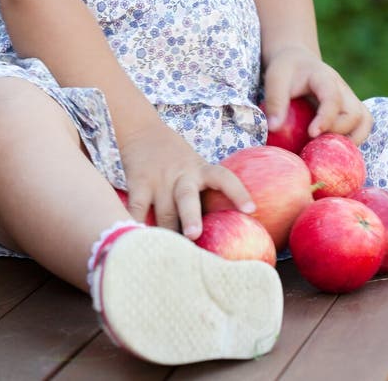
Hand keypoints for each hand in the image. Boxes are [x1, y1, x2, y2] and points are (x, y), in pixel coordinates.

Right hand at [118, 119, 255, 238]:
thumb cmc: (177, 159)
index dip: (238, 192)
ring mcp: (159, 181)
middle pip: (187, 197)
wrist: (143, 131)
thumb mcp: (196, 166)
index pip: (224, 178)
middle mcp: (182, 175)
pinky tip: (137, 240)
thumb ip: (205, 191)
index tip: (251, 210)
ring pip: (163, 210)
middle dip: (191, 217)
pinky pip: (137, 208)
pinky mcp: (138, 184)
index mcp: (201, 170)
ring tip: (168, 255)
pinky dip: (136, 224)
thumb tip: (221, 231)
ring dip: (166, 233)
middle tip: (194, 234)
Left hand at [263, 46, 372, 144]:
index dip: (326, 118)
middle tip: (314, 141)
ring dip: (351, 139)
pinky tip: (333, 148)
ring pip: (364, 122)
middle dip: (338, 132)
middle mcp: (343, 89)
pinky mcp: (350, 110)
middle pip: (355, 114)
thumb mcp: (275, 78)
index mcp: (324, 78)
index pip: (333, 98)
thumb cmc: (286, 70)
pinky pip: (362, 127)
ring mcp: (349, 100)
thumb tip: (274, 128)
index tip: (312, 133)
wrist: (298, 62)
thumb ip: (275, 101)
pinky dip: (353, 140)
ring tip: (327, 149)